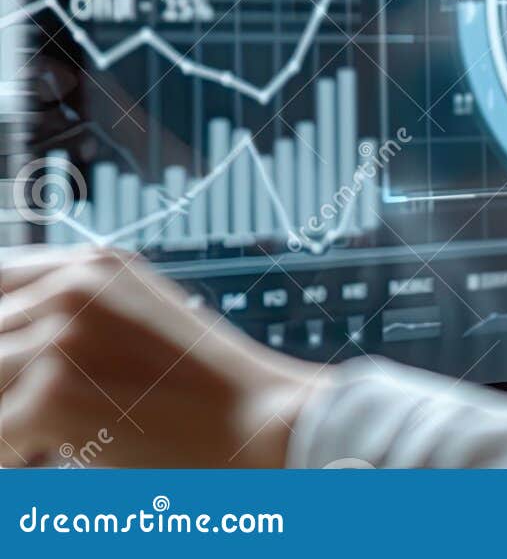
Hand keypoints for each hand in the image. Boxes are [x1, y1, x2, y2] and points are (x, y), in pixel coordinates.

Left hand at [0, 247, 320, 466]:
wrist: (265, 424)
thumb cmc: (209, 392)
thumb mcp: (142, 325)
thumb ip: (74, 321)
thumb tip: (8, 345)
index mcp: (94, 265)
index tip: (9, 369)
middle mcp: (73, 288)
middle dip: (3, 385)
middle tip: (37, 413)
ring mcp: (61, 338)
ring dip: (9, 418)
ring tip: (47, 440)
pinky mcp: (52, 395)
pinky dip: (16, 456)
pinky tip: (58, 457)